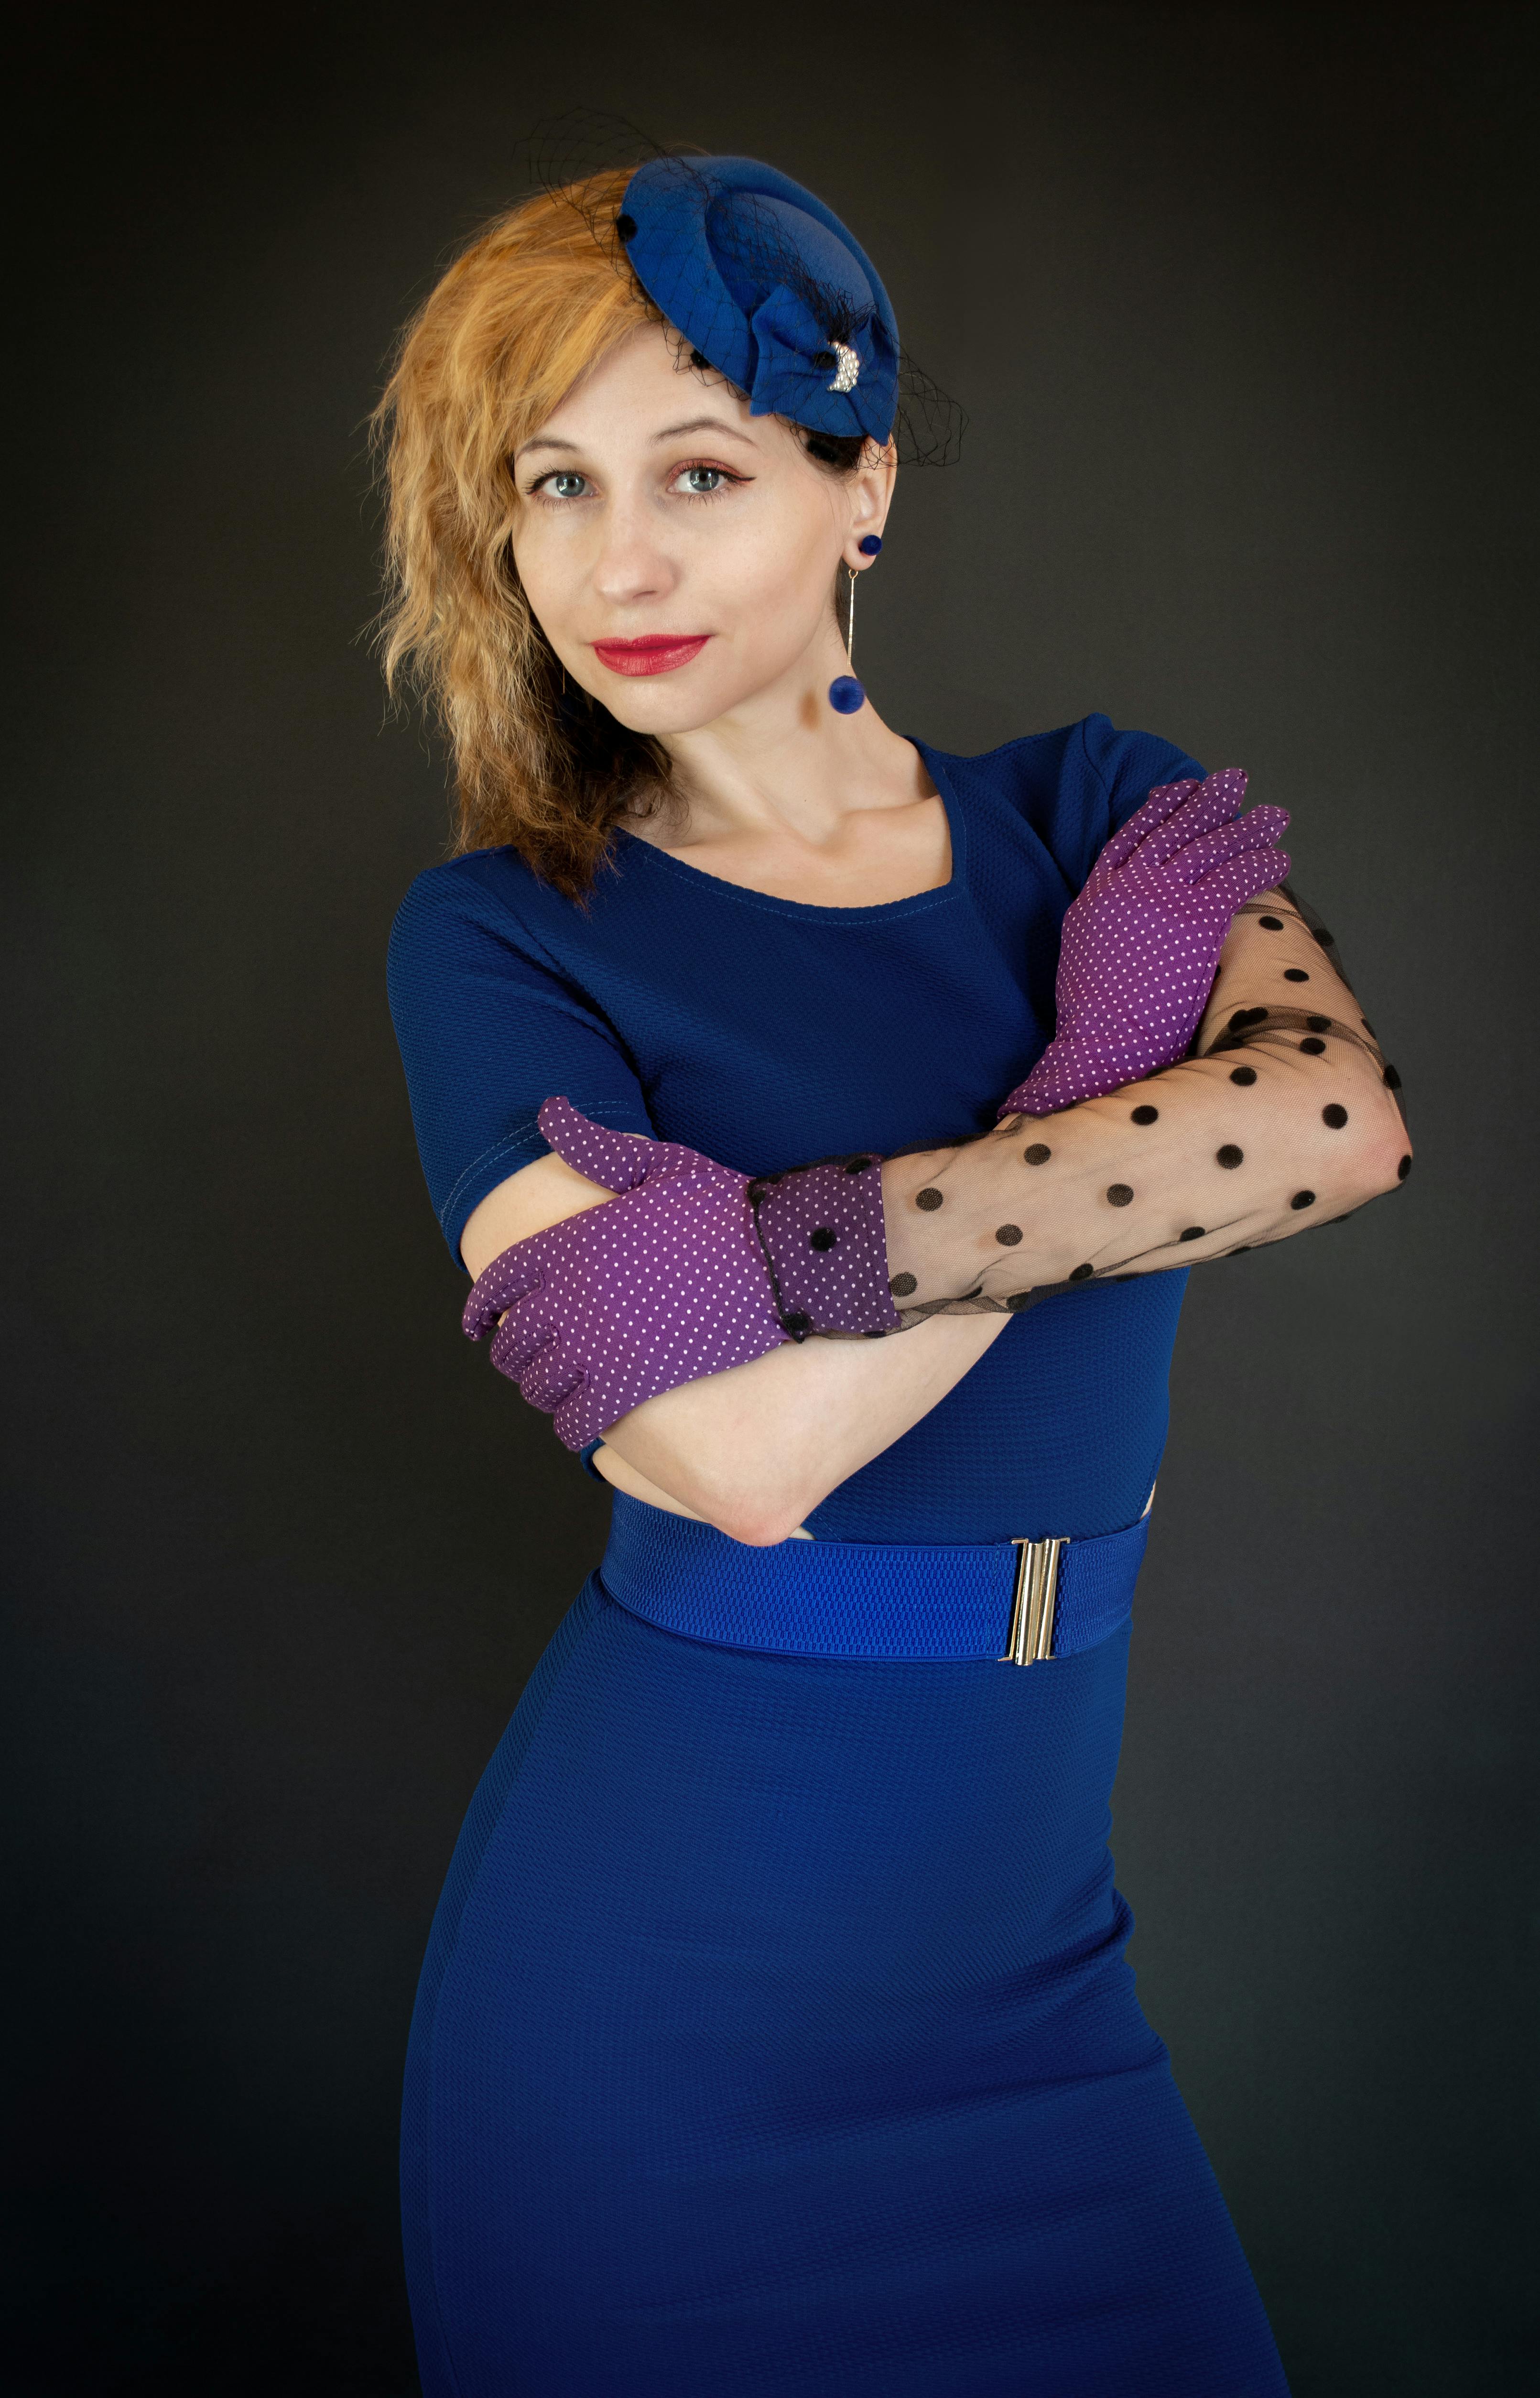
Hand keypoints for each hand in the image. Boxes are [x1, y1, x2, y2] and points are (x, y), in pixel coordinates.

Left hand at [462, 1099, 897, 1447]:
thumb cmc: (728, 1211)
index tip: (482, 1323)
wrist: (783, 1258)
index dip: (483, 1308)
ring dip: (543, 1391)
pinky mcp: (631, 1383)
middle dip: (515, 1355)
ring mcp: (598, 1342)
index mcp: (572, 1243)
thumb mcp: (660, 1166)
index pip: (500, 1284)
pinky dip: (570, 1424)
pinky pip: (578, 1417)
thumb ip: (598, 1148)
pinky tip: (579, 1424)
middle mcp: (572, 1295)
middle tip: (526, 1364)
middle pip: (516, 1341)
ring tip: (556, 1395)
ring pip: (542, 1384)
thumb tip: (551, 1111)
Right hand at [1000, 770, 1289, 1117]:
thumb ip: (1109, 914)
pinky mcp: (1196, 917)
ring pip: (1211, 848)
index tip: (1179, 789)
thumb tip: (1129, 903)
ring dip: (1247, 828)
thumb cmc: (1096, 1013)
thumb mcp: (1087, 949)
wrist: (1106, 1040)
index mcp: (1099, 892)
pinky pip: (1237, 877)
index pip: (1132, 836)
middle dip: (1209, 803)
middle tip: (1234, 781)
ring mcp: (1164, 896)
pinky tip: (1279, 858)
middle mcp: (1131, 884)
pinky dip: (1261, 864)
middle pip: (1176, 831)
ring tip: (1274, 815)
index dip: (1160, 810)